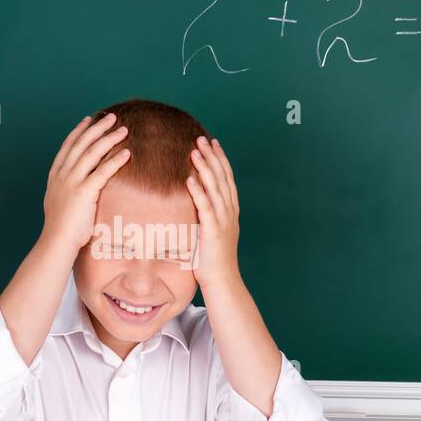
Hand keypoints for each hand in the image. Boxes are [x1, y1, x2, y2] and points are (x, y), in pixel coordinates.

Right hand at [40, 113, 130, 253]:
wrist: (57, 241)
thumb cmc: (61, 227)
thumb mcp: (59, 202)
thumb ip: (67, 190)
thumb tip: (77, 187)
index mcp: (55, 175)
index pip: (67, 146)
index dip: (79, 131)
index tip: (88, 120)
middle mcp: (62, 174)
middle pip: (81, 144)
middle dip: (97, 128)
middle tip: (110, 116)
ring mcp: (72, 182)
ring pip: (92, 153)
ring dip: (109, 138)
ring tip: (123, 129)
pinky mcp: (84, 191)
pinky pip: (103, 171)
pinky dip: (115, 160)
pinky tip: (127, 152)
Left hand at [186, 136, 239, 288]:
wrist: (223, 281)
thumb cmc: (213, 260)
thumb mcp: (212, 232)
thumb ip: (207, 216)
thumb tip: (194, 204)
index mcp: (230, 211)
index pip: (227, 178)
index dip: (220, 159)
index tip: (213, 142)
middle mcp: (230, 212)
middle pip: (222, 178)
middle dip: (212, 157)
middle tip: (202, 139)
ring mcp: (223, 221)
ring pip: (215, 189)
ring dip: (205, 168)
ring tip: (196, 151)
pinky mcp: (214, 231)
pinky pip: (206, 208)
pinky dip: (198, 192)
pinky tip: (190, 179)